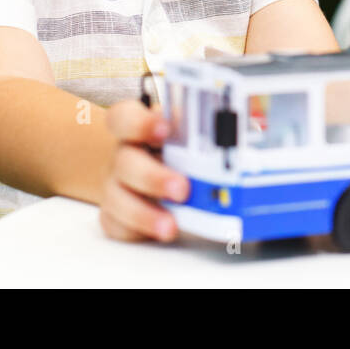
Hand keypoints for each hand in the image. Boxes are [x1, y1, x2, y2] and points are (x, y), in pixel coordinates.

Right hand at [98, 99, 190, 242]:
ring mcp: (116, 185)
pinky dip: (139, 230)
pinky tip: (161, 231)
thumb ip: (202, 131)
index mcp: (139, 128)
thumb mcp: (189, 134)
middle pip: (125, 161)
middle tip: (181, 189)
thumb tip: (234, 136)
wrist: (152, 175)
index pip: (124, 117)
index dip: (140, 123)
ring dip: (144, 213)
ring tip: (170, 225)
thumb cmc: (178, 150)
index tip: (164, 129)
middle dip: (153, 177)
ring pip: (117, 197)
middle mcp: (124, 155)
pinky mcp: (116, 215)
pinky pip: (118, 224)